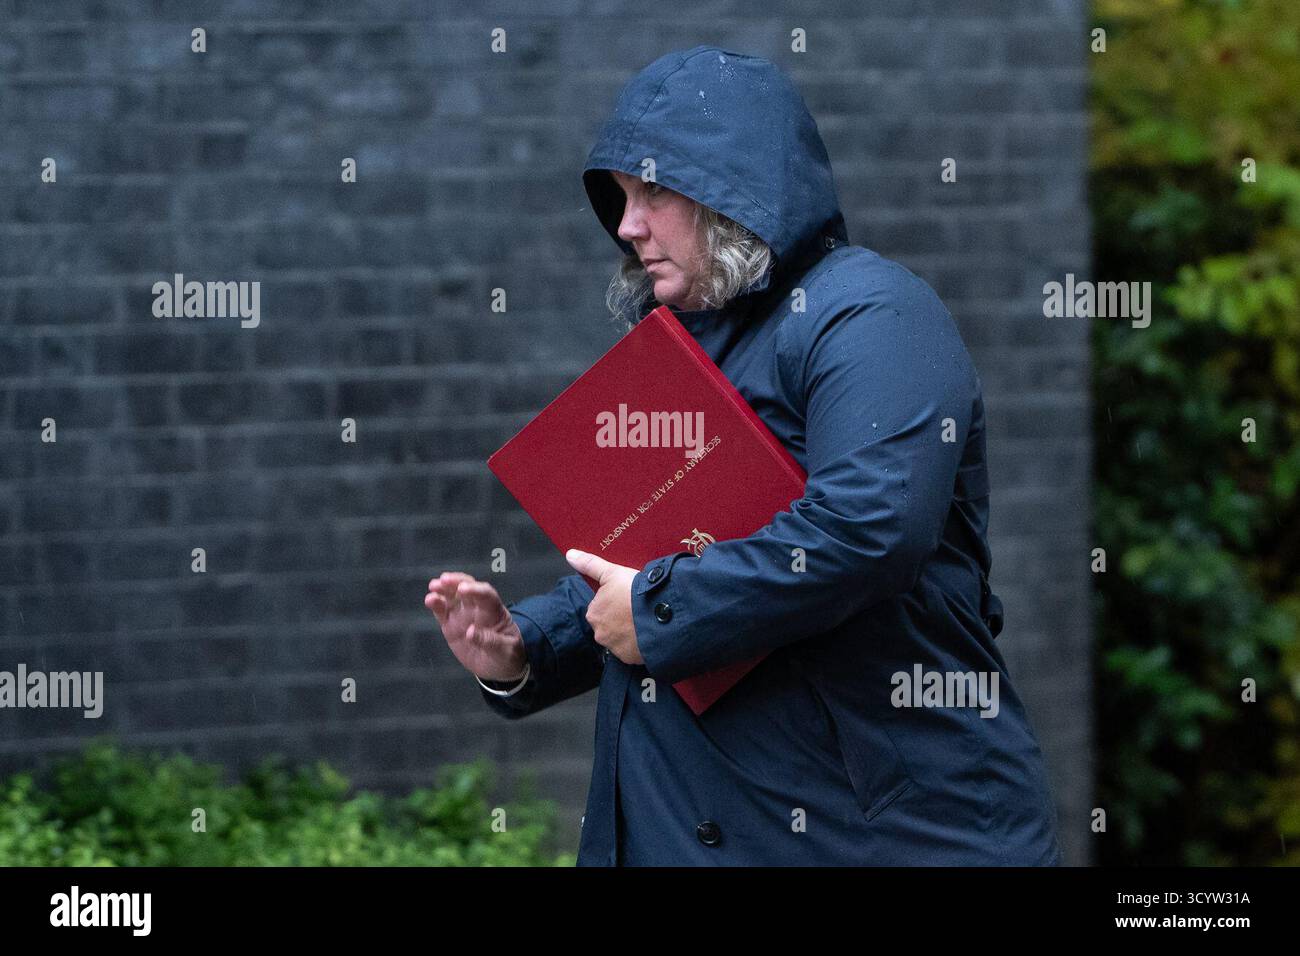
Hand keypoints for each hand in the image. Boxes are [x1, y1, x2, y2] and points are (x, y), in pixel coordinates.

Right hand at [424, 572, 528, 681]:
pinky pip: (442, 612)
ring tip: (433, 587)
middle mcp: (478, 608)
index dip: (476, 590)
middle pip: (468, 589)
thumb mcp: (506, 651)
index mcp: (495, 611)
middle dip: (457, 582)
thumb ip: (490, 641)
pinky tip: (430, 599)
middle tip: (444, 580)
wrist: (498, 666)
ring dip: (443, 589)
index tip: (463, 589)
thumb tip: (469, 632)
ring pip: (452, 597)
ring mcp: (463, 615)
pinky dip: (436, 604)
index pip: (487, 595)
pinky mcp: (450, 625)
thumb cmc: (507, 655)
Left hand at [565, 549, 642, 665]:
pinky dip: (638, 645)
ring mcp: (615, 647)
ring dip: (629, 633)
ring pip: (621, 639)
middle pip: (610, 625)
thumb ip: (590, 564)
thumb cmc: (634, 592)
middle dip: (621, 619)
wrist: (660, 614)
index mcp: (593, 613)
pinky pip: (632, 651)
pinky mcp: (630, 658)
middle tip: (637, 609)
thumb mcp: (612, 572)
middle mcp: (600, 633)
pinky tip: (648, 634)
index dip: (615, 602)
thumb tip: (570, 554)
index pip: (601, 608)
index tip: (627, 599)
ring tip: (645, 621)